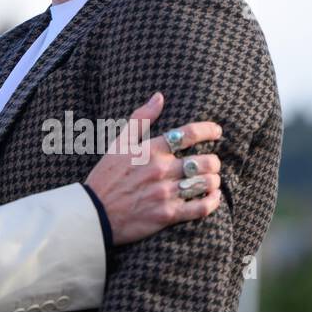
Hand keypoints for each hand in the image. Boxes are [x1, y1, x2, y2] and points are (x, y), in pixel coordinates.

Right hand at [84, 92, 222, 245]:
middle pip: (204, 161)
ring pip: (205, 183)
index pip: (187, 134)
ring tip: (212, 180)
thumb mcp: (118, 143)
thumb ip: (140, 119)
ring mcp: (164, 193)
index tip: (217, 131)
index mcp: (150, 150)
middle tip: (212, 163)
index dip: (208, 130)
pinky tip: (213, 197)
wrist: (94, 213)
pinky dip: (212, 202)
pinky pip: (201, 207)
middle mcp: (160, 170)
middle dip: (214, 161)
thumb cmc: (106, 175)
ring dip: (214, 181)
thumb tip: (159, 96)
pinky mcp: (167, 215)